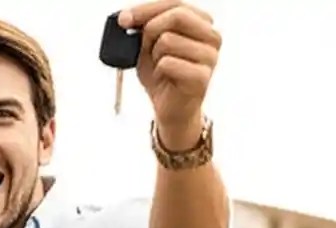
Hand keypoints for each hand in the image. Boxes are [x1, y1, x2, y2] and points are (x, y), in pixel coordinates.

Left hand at [120, 0, 220, 146]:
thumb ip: (142, 27)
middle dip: (151, 29)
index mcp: (202, 23)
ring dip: (154, 56)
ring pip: (168, 40)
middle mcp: (212, 36)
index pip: (176, 3)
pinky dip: (158, 71)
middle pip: (178, 15)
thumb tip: (126, 16)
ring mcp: (210, 56)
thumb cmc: (162, 74)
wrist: (170, 108)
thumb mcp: (148, 46)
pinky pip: (168, 63)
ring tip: (161, 67)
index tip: (123, 19)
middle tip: (143, 46)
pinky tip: (165, 79)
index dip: (147, 8)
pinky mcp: (203, 77)